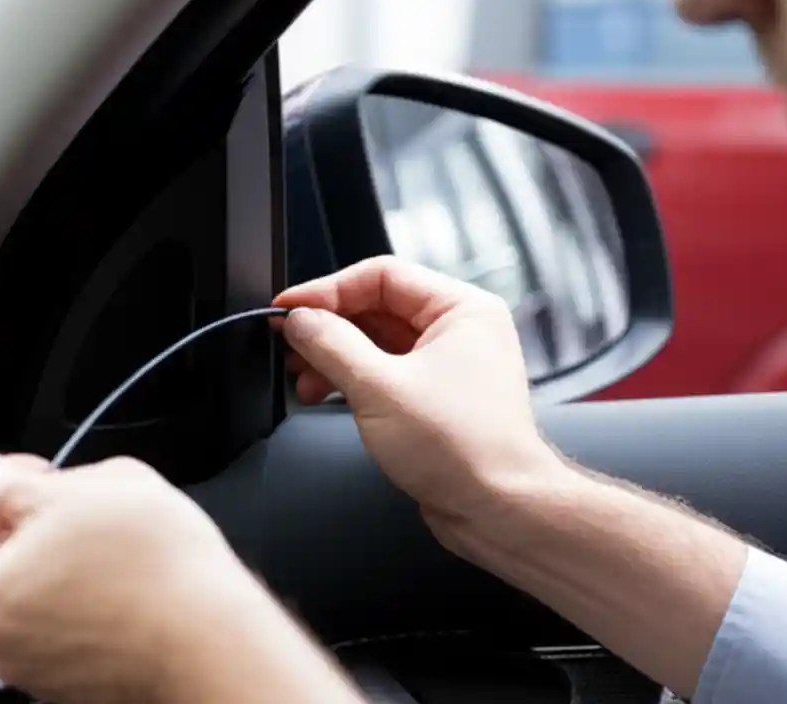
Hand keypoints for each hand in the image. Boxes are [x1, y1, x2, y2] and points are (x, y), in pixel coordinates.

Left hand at [0, 451, 362, 703]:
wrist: (214, 645)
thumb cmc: (151, 572)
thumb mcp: (73, 490)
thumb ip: (5, 483)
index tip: (31, 495)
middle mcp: (0, 648)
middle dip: (34, 540)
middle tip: (83, 513)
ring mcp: (44, 674)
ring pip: (41, 607)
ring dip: (69, 572)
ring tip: (122, 546)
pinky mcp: (87, 686)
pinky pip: (78, 634)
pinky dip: (98, 608)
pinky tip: (140, 583)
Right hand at [274, 256, 563, 523]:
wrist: (497, 511)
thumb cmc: (464, 450)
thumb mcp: (379, 389)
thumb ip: (331, 345)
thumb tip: (300, 320)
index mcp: (462, 309)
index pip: (382, 275)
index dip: (328, 289)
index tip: (289, 307)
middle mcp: (460, 331)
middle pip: (377, 308)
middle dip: (328, 327)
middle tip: (289, 342)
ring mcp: (449, 366)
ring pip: (377, 343)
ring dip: (334, 357)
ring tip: (300, 376)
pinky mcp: (436, 399)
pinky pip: (385, 373)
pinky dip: (352, 380)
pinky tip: (323, 394)